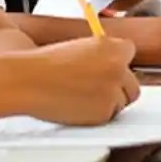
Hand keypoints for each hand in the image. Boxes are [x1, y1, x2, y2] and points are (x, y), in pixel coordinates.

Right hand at [17, 37, 139, 124]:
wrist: (28, 80)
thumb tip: (113, 62)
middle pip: (132, 82)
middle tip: (99, 88)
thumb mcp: (80, 47)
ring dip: (109, 100)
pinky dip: (98, 113)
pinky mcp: (104, 111)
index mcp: (112, 47)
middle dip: (119, 86)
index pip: (129, 53)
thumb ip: (102, 53)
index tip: (108, 68)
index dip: (116, 62)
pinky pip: (110, 115)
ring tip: (83, 96)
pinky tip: (79, 105)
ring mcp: (112, 90)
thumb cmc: (45, 64)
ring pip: (123, 100)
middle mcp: (117, 68)